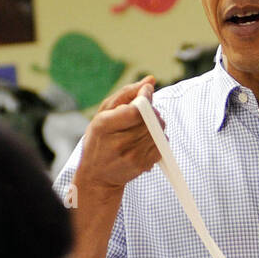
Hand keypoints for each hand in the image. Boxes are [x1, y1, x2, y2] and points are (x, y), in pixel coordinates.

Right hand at [73, 76, 160, 194]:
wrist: (97, 175)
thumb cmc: (99, 139)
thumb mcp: (104, 112)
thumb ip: (127, 94)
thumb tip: (150, 81)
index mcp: (104, 125)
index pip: (136, 110)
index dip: (146, 100)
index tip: (146, 94)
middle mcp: (117, 142)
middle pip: (150, 121)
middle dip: (152, 112)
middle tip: (145, 113)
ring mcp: (131, 156)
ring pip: (158, 132)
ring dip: (156, 126)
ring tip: (143, 127)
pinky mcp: (141, 166)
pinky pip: (161, 146)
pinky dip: (158, 140)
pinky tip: (145, 141)